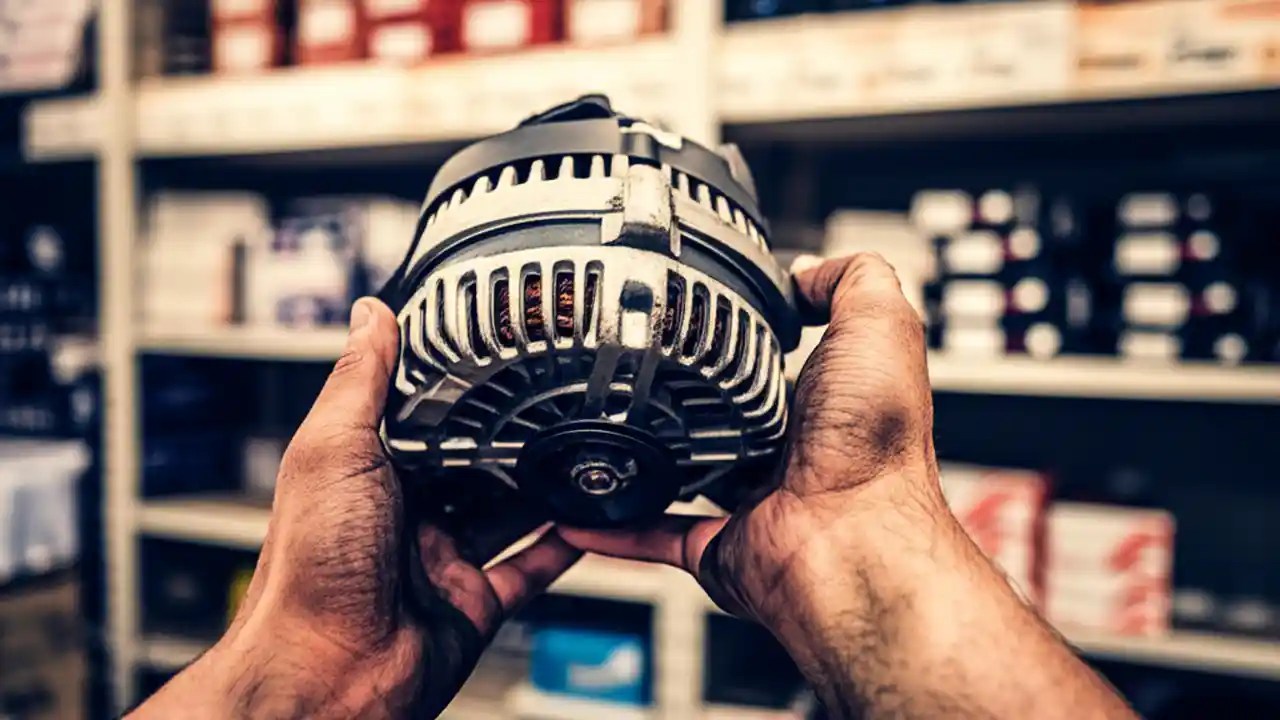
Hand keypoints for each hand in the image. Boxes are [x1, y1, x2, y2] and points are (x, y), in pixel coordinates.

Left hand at [131, 298, 580, 719]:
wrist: (326, 674)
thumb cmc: (308, 571)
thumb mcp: (331, 451)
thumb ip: (361, 382)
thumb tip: (370, 316)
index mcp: (366, 471)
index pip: (421, 412)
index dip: (457, 383)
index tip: (497, 350)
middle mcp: (404, 512)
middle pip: (472, 459)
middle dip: (510, 431)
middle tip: (557, 393)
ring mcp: (441, 557)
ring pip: (508, 509)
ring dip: (542, 482)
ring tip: (582, 443)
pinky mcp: (474, 601)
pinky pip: (531, 567)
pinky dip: (564, 544)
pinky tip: (588, 517)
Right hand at [562, 253, 941, 626]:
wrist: (858, 539)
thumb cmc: (876, 446)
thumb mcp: (879, 326)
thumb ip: (852, 280)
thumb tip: (808, 270)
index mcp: (821, 403)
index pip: (769, 361)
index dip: (736, 336)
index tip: (689, 312)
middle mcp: (786, 453)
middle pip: (717, 414)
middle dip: (675, 393)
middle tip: (624, 361)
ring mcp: (749, 502)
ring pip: (680, 475)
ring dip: (642, 454)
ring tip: (595, 423)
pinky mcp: (716, 545)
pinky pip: (651, 535)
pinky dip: (614, 527)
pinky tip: (579, 507)